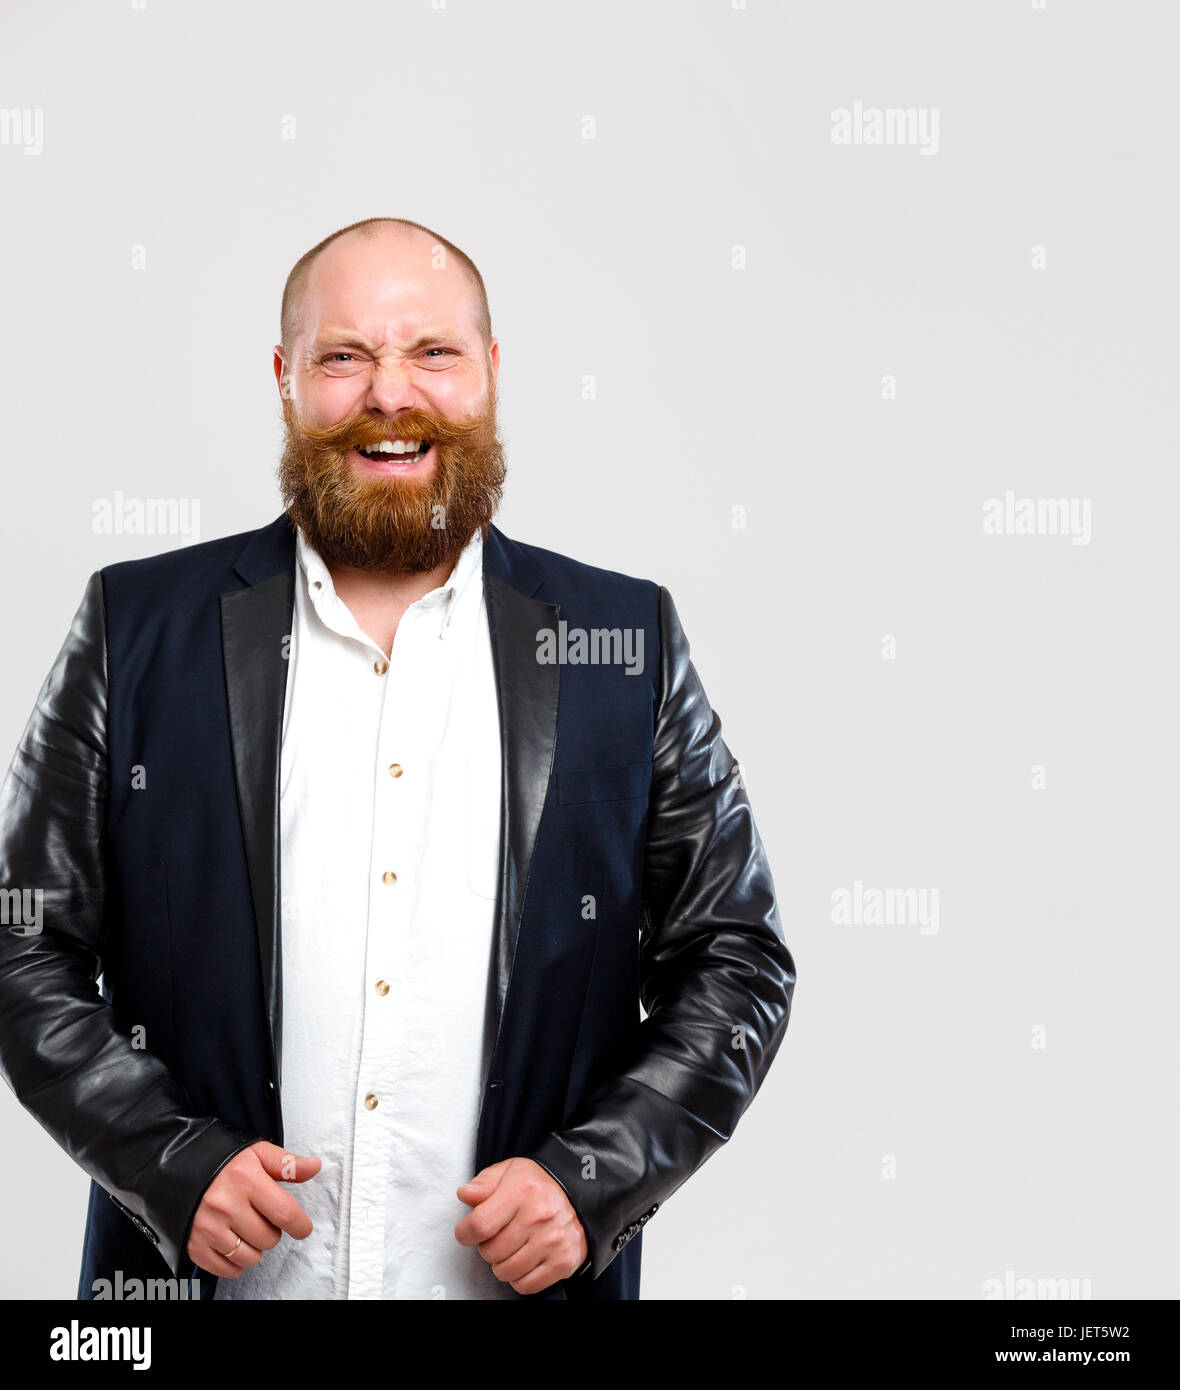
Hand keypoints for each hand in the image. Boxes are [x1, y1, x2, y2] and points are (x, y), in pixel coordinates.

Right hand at [187, 1140, 320, 1277]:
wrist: (175, 1166)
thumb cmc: (220, 1159)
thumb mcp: (256, 1152)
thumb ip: (286, 1163)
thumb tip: (314, 1167)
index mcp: (246, 1180)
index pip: (285, 1213)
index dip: (300, 1225)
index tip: (302, 1227)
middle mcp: (226, 1206)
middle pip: (269, 1238)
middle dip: (273, 1231)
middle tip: (262, 1217)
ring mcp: (209, 1228)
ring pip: (250, 1257)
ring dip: (256, 1248)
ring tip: (247, 1229)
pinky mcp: (194, 1245)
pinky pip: (227, 1269)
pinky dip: (236, 1262)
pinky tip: (234, 1242)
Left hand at [454, 1157, 587, 1293]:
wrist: (581, 1194)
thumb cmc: (539, 1185)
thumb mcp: (510, 1171)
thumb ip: (484, 1183)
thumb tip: (465, 1195)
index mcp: (521, 1191)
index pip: (479, 1225)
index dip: (465, 1232)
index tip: (468, 1231)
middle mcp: (538, 1217)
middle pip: (490, 1252)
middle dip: (487, 1246)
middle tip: (498, 1235)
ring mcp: (552, 1241)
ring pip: (505, 1272)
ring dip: (502, 1263)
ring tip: (512, 1246)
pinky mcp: (563, 1262)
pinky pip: (526, 1285)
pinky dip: (519, 1277)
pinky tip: (525, 1259)